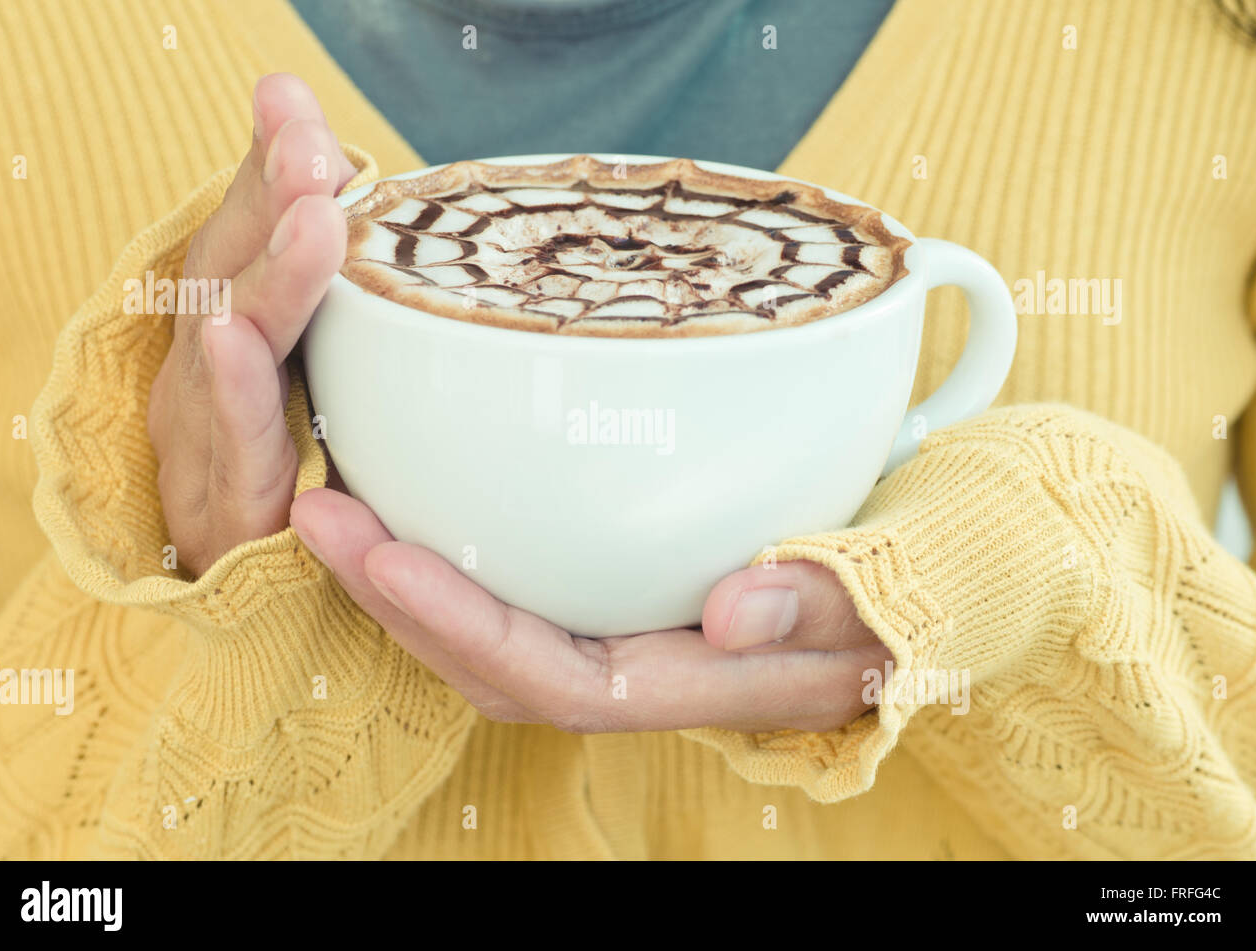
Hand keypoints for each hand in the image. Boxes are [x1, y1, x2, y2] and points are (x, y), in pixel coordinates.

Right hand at [148, 74, 357, 576]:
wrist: (255, 595)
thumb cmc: (297, 473)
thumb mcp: (326, 377)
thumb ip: (350, 308)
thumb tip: (410, 227)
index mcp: (235, 329)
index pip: (248, 230)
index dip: (266, 166)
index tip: (289, 100)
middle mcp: (206, 368)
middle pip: (231, 265)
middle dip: (272, 196)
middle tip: (312, 140)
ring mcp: (204, 431)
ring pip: (225, 340)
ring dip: (270, 273)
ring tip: (313, 213)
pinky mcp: (224, 501)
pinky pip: (230, 441)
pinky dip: (235, 388)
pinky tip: (237, 337)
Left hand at [291, 489, 891, 733]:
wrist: (939, 577)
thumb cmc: (922, 582)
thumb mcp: (896, 590)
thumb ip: (823, 603)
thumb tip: (734, 608)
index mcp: (698, 679)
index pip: (554, 678)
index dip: (459, 625)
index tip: (378, 548)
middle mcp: (648, 667)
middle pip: (492, 660)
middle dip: (396, 600)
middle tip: (316, 511)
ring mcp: (630, 632)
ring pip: (492, 630)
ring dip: (407, 577)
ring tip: (336, 500)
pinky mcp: (622, 593)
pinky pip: (523, 588)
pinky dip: (460, 552)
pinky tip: (419, 488)